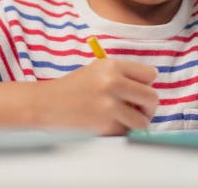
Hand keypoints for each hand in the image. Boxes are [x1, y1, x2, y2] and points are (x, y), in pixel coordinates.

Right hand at [37, 58, 158, 135]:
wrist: (45, 104)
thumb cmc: (73, 87)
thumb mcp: (96, 70)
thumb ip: (122, 75)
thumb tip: (148, 90)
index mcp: (112, 65)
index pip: (150, 74)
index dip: (146, 84)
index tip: (138, 91)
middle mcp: (113, 82)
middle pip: (152, 97)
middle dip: (147, 107)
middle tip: (138, 111)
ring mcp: (109, 105)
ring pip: (143, 120)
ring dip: (136, 123)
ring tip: (122, 120)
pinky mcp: (104, 125)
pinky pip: (126, 132)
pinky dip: (120, 132)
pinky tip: (106, 125)